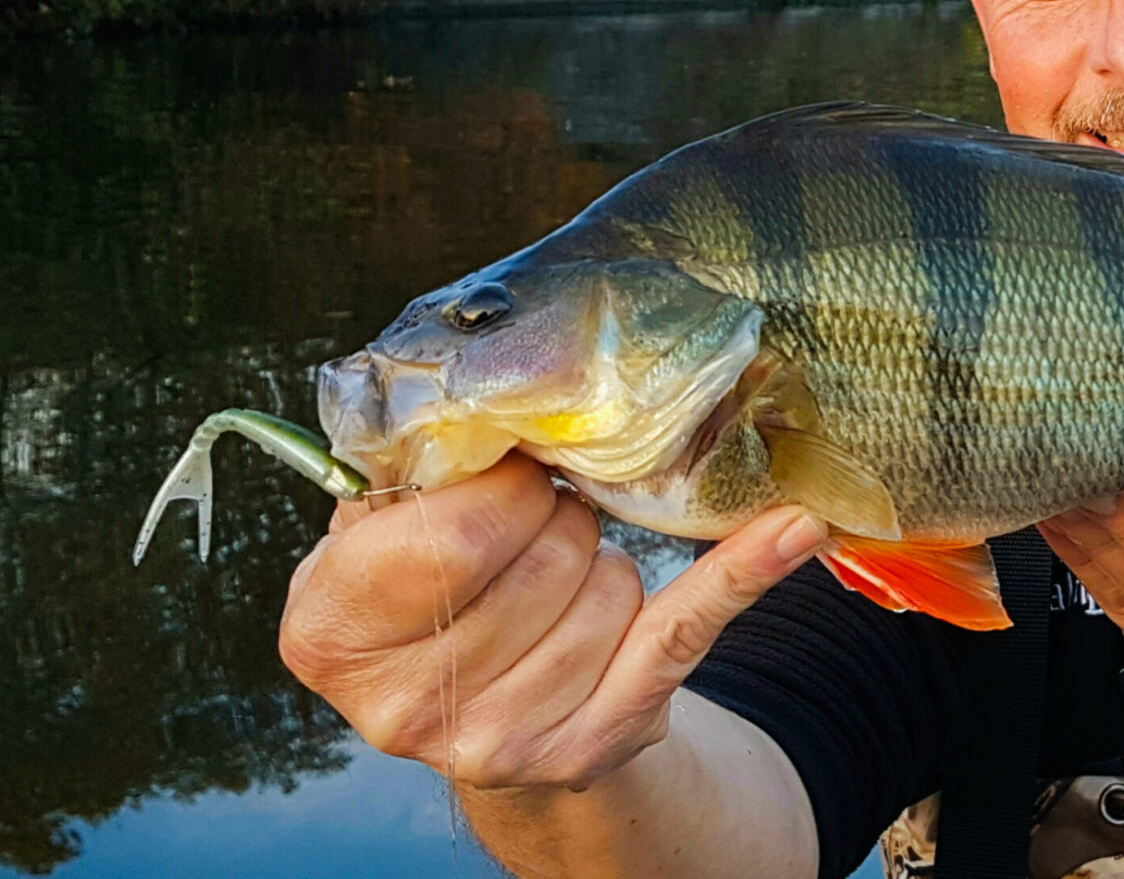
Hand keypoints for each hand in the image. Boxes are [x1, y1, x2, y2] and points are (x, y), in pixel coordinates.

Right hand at [279, 454, 825, 790]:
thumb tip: (494, 381)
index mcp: (329, 630)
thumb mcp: (386, 529)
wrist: (491, 718)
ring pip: (610, 585)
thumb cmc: (437, 594)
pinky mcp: (595, 742)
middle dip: (555, 519)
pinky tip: (793, 527)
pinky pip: (687, 627)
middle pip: (541, 554)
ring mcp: (502, 740)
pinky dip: (743, 573)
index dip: (499, 489)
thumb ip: (414, 464)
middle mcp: (404, 707)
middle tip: (541, 528)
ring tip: (567, 582)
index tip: (512, 473)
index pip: (453, 534)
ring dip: (604, 564)